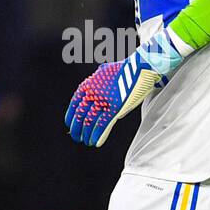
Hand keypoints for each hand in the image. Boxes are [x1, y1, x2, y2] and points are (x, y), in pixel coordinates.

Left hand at [64, 24, 188, 146]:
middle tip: (76, 137)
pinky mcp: (115, 108)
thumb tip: (96, 83)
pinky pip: (103, 124)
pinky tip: (95, 142)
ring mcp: (103, 101)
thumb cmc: (127, 69)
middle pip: (80, 115)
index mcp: (88, 84)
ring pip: (90, 121)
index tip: (70, 124)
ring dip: (87, 134)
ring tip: (86, 142)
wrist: (140, 66)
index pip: (74, 104)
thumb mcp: (106, 72)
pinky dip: (98, 135)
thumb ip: (99, 80)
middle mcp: (92, 93)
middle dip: (77, 128)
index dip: (71, 116)